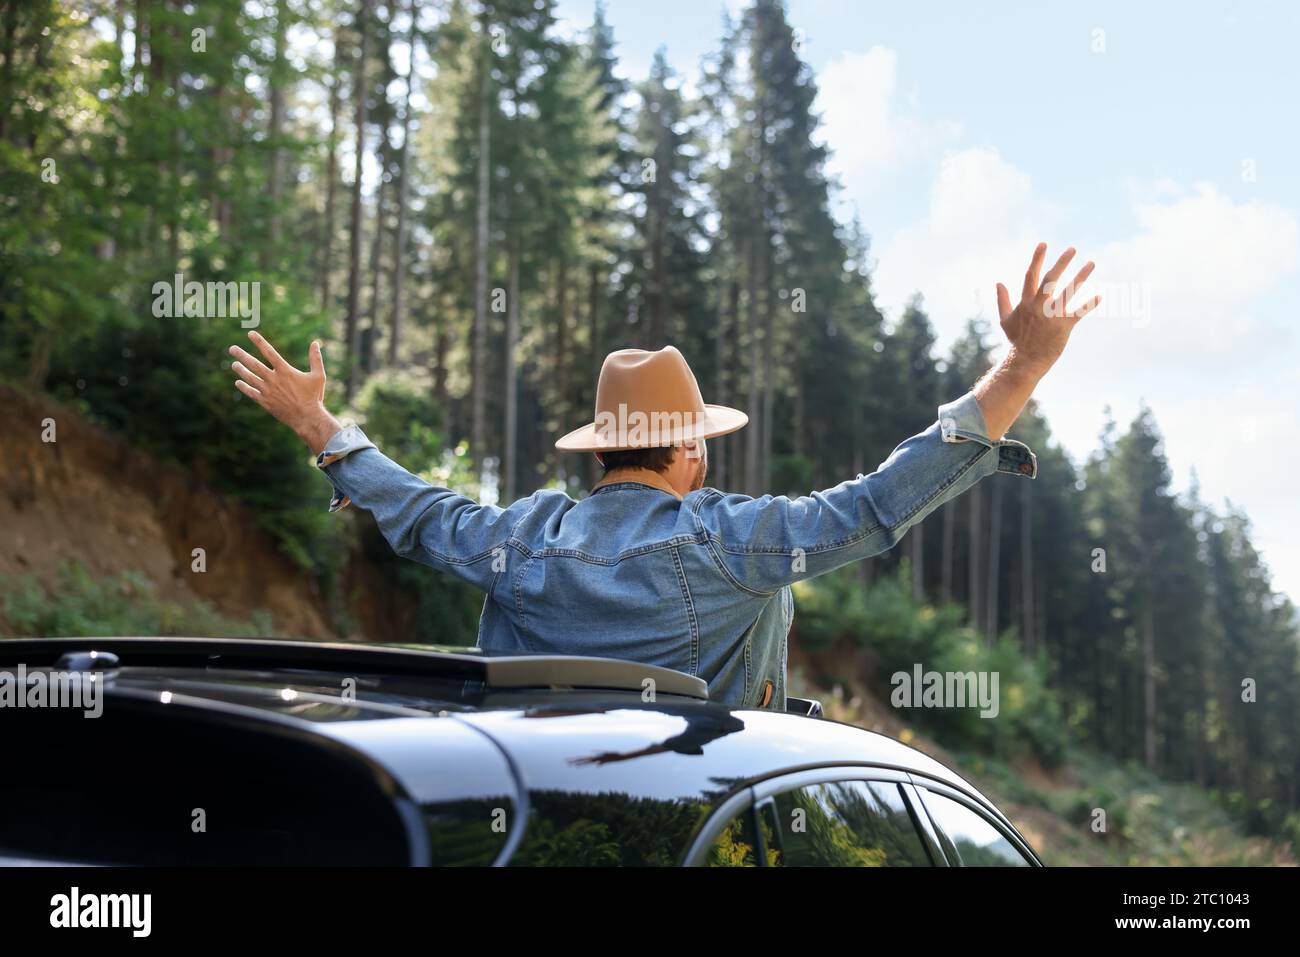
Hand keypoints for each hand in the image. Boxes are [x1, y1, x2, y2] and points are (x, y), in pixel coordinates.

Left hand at [228, 331, 340, 453]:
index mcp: (285, 371)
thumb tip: (315, 343)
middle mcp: (274, 380)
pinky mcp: (265, 402)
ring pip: (250, 378)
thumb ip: (316, 359)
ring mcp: (268, 391)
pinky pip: (251, 393)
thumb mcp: (318, 376)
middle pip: (254, 364)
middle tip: (232, 348)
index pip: (269, 352)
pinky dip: (244, 387)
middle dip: (242, 355)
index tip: (250, 334)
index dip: (259, 342)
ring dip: (241, 370)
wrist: (307, 418)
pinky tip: (238, 382)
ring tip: (234, 364)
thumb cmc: (314, 396)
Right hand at [996, 242, 1100, 376]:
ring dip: (1080, 276)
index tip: (1043, 244)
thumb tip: (998, 282)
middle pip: (1050, 279)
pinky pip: (1079, 312)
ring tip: (1092, 263)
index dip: (1037, 259)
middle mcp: (1038, 306)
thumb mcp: (1005, 319)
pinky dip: (1089, 304)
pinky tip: (1100, 295)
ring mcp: (1051, 315)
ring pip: (1068, 291)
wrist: (1025, 362)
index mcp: (1025, 302)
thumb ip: (1003, 300)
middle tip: (1072, 249)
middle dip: (1061, 262)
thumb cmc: (1017, 341)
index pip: (1030, 276)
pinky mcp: (1063, 326)